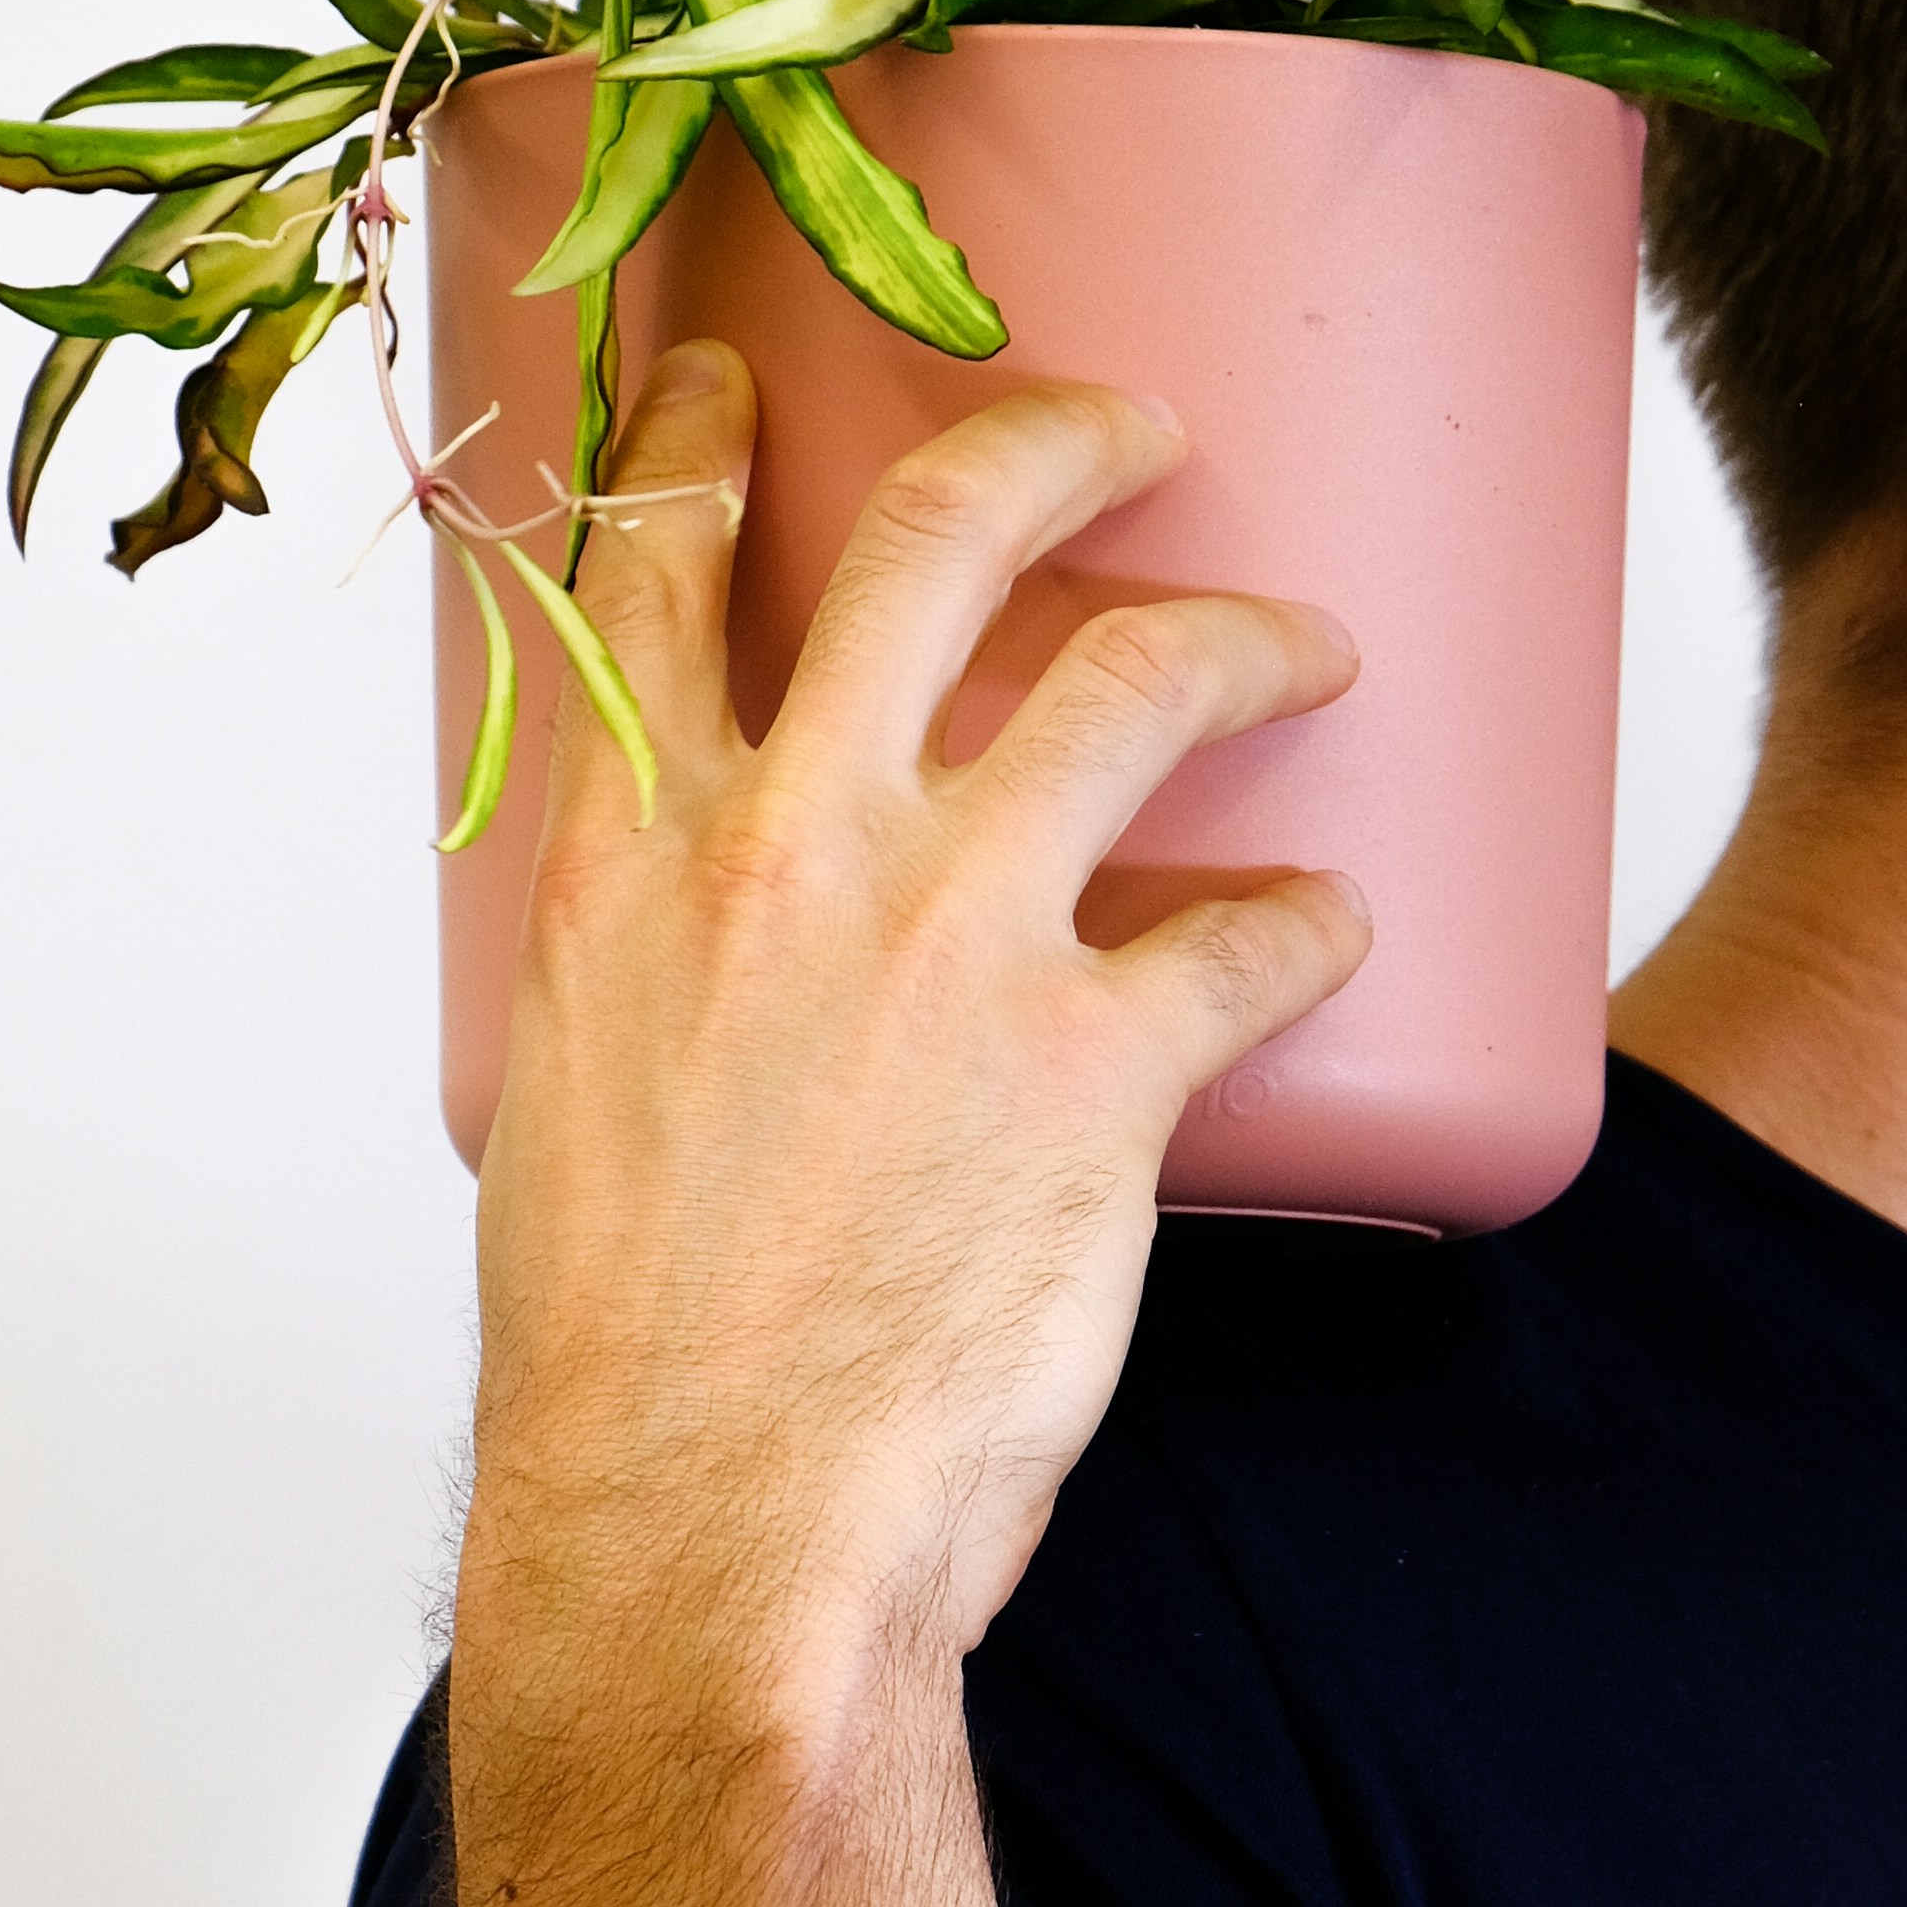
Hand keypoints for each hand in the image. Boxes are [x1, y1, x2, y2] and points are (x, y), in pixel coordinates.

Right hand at [460, 342, 1366, 1723]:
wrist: (701, 1533)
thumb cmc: (621, 1379)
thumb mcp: (571, 1125)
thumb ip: (651, 1002)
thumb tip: (719, 997)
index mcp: (629, 867)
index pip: (658, 576)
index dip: (706, 440)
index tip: (739, 374)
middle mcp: (791, 855)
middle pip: (940, 540)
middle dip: (1054, 441)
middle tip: (1131, 428)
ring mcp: (956, 941)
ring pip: (1140, 679)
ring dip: (1246, 639)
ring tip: (1309, 648)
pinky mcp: (1102, 1065)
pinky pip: (1254, 940)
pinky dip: (1310, 927)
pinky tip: (1334, 931)